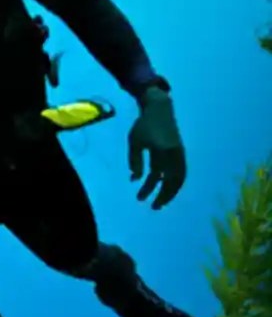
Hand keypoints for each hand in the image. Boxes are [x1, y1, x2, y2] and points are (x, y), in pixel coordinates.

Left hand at [128, 86, 185, 208]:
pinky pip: (181, 172)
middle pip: (173, 181)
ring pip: (179, 178)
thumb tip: (136, 179)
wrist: (160, 109)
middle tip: (154, 207)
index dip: (148, 189)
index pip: (157, 176)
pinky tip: (164, 186)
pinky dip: (174, 181)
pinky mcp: (182, 153)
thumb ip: (135, 160)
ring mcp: (180, 154)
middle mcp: (175, 154)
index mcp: (163, 151)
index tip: (140, 199)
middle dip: (164, 196)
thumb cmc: (143, 125)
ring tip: (161, 200)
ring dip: (171, 191)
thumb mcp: (134, 142)